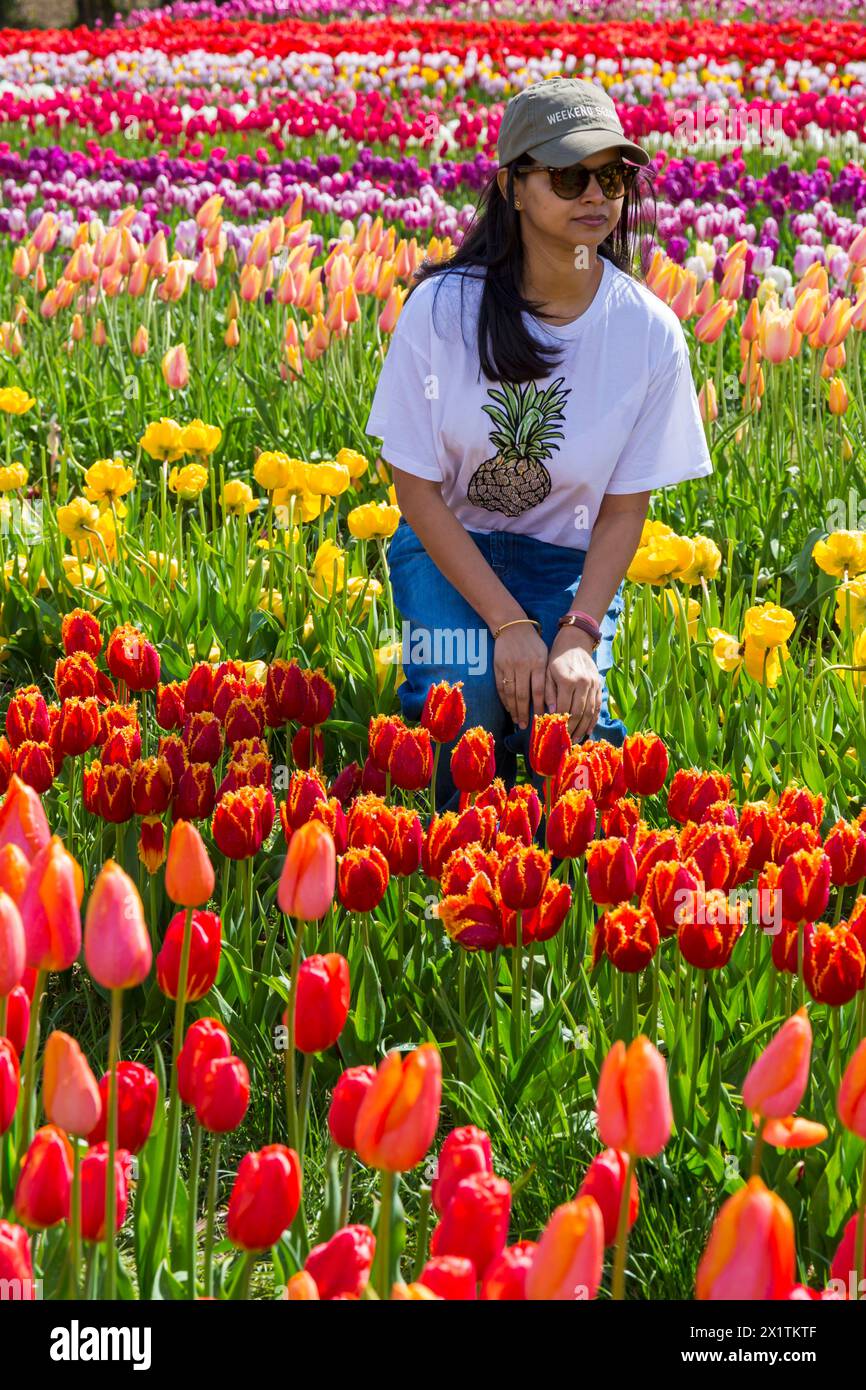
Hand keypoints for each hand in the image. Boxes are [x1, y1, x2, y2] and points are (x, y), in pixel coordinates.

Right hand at [494, 624, 548, 729]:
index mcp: (538, 663)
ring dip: (513, 709)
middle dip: (524, 712)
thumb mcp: (545, 656)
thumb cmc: (533, 644)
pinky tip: (508, 709)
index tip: (541, 719)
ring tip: (516, 721)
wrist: (512, 626)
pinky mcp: (498, 667)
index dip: (539, 706)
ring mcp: (509, 666)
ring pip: (511, 693)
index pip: (538, 690)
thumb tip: (551, 701)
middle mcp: (523, 666)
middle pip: (523, 695)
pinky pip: (501, 687)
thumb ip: (547, 676)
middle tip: (525, 726)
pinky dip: (504, 700)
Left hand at [545, 626, 602, 740]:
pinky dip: (593, 719)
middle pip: (578, 713)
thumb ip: (548, 692)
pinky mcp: (599, 685)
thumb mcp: (547, 672)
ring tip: (576, 739)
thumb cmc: (556, 658)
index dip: (559, 722)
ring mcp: (593, 685)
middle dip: (572, 729)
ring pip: (590, 712)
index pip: (564, 707)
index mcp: (568, 680)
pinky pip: (597, 706)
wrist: (576, 642)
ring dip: (583, 727)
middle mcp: (583, 683)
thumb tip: (550, 712)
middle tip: (566, 741)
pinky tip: (588, 729)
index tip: (554, 734)